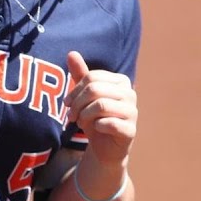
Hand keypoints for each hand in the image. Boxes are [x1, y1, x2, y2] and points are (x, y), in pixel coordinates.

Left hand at [64, 50, 136, 165]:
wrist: (105, 147)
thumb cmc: (95, 118)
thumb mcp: (85, 96)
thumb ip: (81, 74)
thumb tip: (71, 53)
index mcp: (120, 81)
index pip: (92, 78)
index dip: (75, 91)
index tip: (67, 104)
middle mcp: (130, 93)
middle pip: (95, 89)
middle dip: (78, 104)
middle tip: (71, 116)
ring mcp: (133, 112)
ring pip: (101, 105)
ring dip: (84, 115)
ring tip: (81, 122)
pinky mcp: (131, 130)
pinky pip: (108, 124)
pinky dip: (96, 126)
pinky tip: (96, 130)